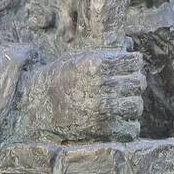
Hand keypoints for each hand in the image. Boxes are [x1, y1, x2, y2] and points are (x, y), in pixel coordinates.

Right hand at [15, 49, 145, 143]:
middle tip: (130, 87)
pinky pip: (130, 128)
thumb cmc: (60, 78)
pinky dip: (130, 125)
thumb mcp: (78, 58)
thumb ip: (104, 55)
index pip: (134, 62)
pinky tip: (122, 120)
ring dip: (133, 105)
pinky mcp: (101, 129)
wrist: (36, 104)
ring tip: (125, 105)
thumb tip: (130, 45)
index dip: (135, 65)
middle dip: (136, 84)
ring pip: (136, 106)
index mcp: (96, 64)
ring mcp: (101, 109)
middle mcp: (100, 86)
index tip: (130, 69)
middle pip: (138, 83)